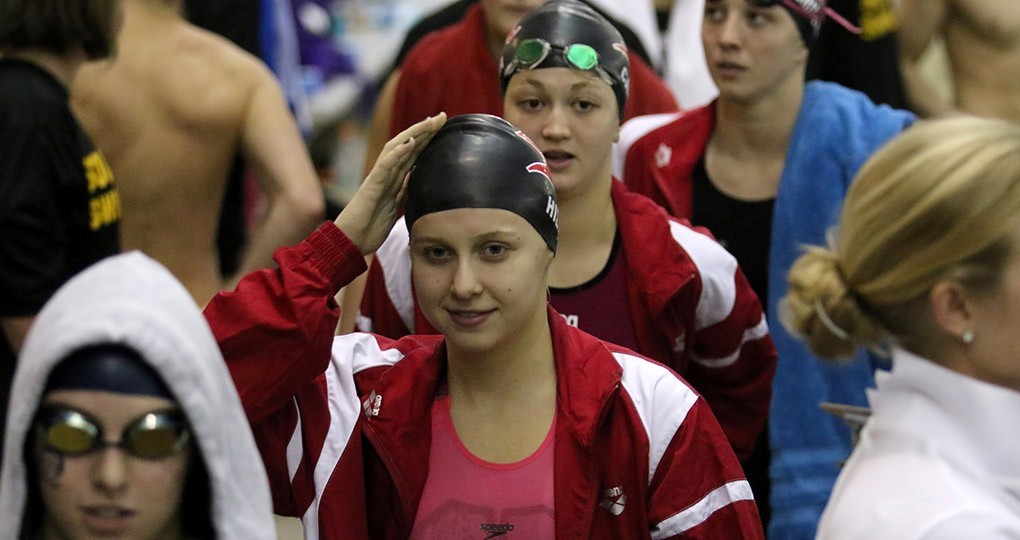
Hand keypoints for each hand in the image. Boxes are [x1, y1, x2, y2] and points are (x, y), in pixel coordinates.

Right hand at [334, 113, 445, 254]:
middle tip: (442, 116)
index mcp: (393, 181)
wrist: (350, 243)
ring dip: (414, 134)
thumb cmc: (369, 228)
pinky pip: (385, 166)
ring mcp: (378, 179)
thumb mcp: (394, 209)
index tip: (442, 126)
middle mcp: (386, 175)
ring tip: (429, 122)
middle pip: (407, 147)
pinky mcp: (371, 187)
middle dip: (425, 131)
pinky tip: (409, 142)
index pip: (412, 154)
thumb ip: (403, 193)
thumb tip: (416, 180)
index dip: (427, 140)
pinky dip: (397, 153)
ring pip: (397, 150)